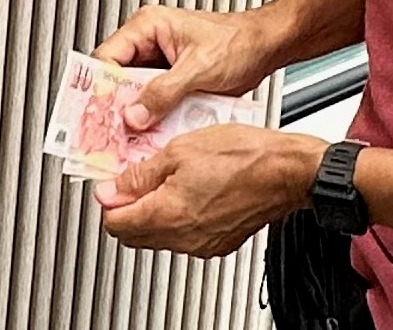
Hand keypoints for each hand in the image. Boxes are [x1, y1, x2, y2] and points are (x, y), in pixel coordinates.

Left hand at [96, 126, 323, 256]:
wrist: (284, 171)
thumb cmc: (239, 154)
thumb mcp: (178, 149)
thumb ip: (139, 175)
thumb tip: (110, 190)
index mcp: (168, 215)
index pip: (116, 224)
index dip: (108, 200)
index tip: (110, 180)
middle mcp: (184, 238)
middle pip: (134, 235)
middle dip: (126, 207)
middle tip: (131, 176)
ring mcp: (203, 244)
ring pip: (159, 236)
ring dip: (151, 210)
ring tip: (160, 175)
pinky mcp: (219, 242)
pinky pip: (184, 236)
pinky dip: (176, 215)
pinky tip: (185, 187)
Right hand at [97, 3, 272, 131]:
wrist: (265, 48)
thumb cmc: (237, 43)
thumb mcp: (198, 69)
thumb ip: (164, 91)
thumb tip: (134, 115)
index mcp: (148, 26)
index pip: (108, 55)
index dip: (99, 86)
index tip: (94, 114)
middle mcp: (149, 42)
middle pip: (118, 77)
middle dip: (114, 106)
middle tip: (107, 133)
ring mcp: (161, 63)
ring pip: (135, 93)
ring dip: (134, 116)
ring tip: (127, 141)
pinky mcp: (173, 81)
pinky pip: (154, 102)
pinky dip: (152, 119)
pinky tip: (152, 138)